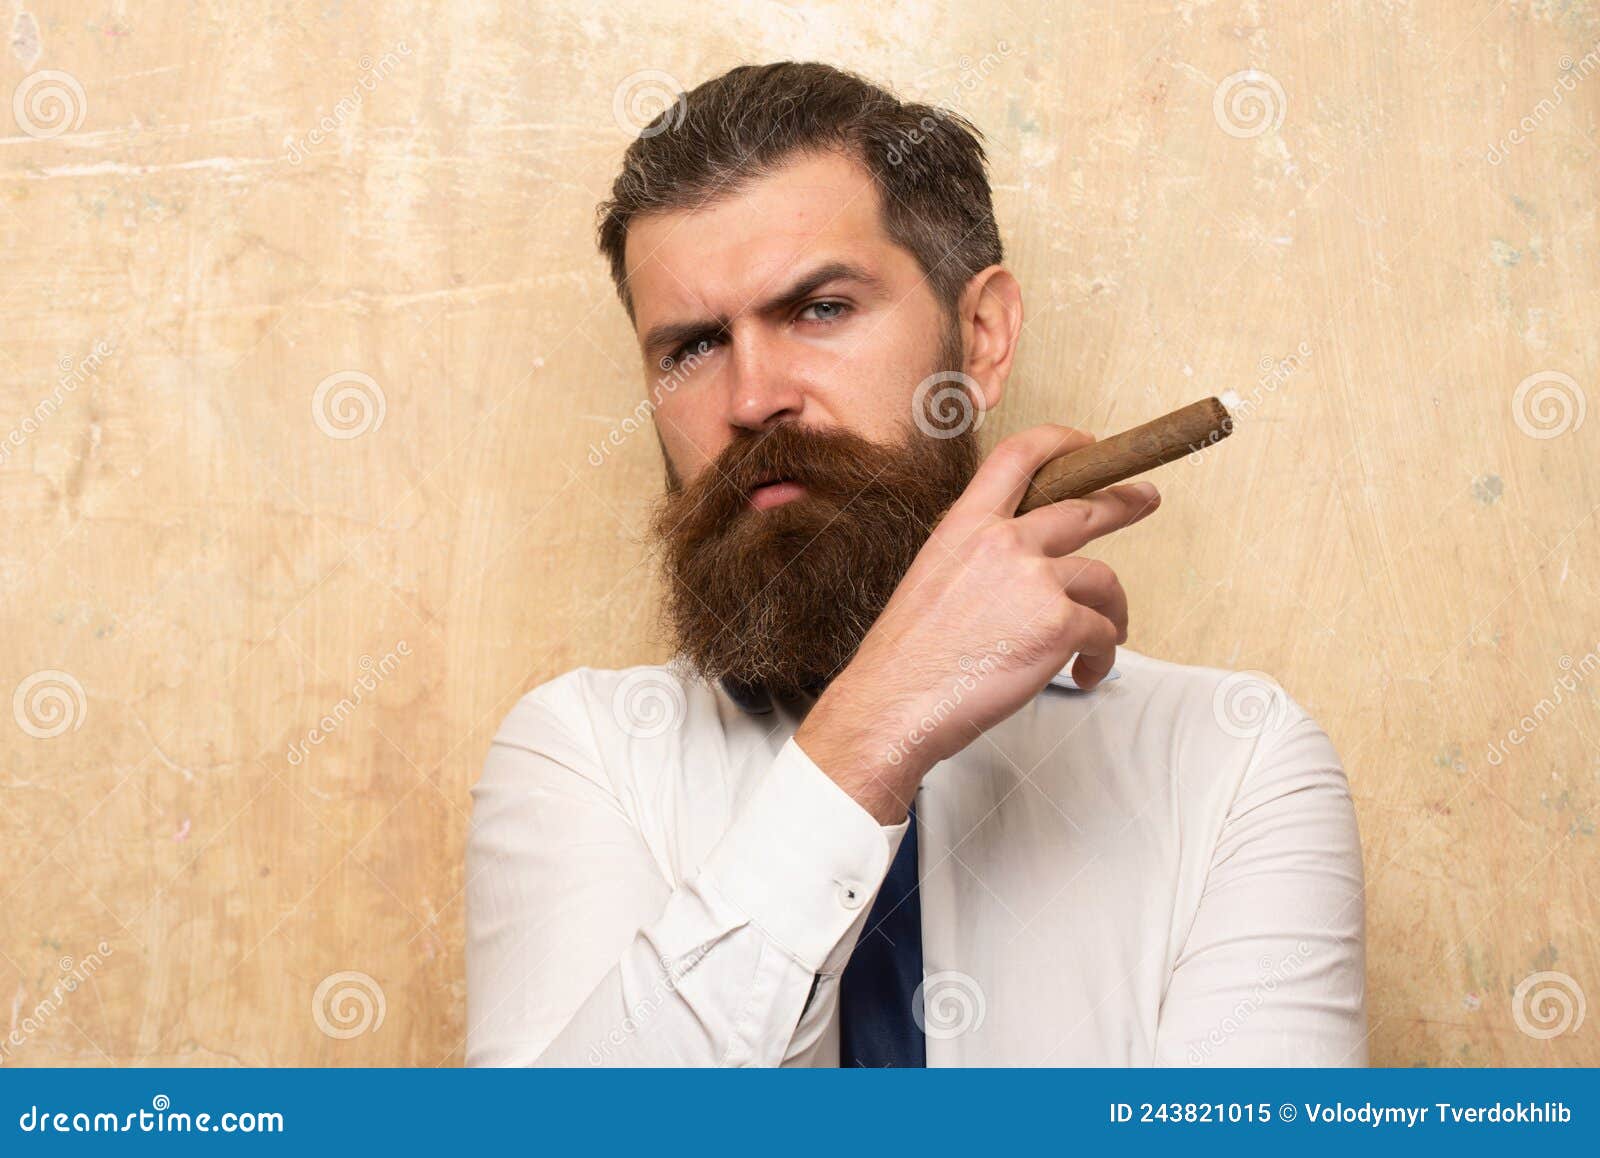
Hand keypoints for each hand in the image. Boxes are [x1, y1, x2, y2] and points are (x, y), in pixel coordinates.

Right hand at [793, 424, 1160, 822]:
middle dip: (1123, 502)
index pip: (1019, 457)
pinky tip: (1083, 674)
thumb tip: (1020, 569)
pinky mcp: (1060, 623)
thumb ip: (978, 559)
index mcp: (965, 525)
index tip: (1086, 443)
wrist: (894, 703)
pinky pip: (1103, 632)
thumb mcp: (932, 579)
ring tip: (1107, 638)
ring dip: (1113, 611)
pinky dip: (1101, 656)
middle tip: (1143, 499)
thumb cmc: (907, 657)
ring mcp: (1035, 580)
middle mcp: (1004, 542)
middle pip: (1084, 508)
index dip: (1060, 442)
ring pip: (1104, 579)